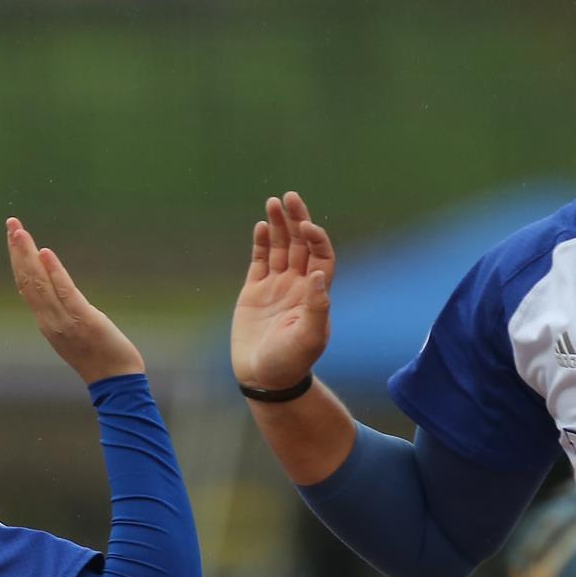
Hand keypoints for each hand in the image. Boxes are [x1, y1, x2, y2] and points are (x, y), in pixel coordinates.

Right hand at [6, 218, 144, 384]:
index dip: (17, 259)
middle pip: (27, 280)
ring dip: (28, 255)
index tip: (13, 235)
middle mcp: (49, 321)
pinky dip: (54, 272)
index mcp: (46, 322)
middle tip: (11, 223)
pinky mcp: (84, 320)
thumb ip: (60, 310)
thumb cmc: (98, 356)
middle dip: (18, 250)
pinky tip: (46, 254)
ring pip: (40, 284)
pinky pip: (65, 293)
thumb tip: (53, 287)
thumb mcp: (71, 332)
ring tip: (20, 232)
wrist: (115, 380)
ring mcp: (64, 321)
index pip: (25, 285)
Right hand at [231, 191, 335, 390]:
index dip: (316, 239)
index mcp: (315, 294)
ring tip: (273, 203)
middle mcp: (298, 285)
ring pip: (280, 248)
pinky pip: (260, 261)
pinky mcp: (254, 292)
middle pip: (301, 244)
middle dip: (297, 220)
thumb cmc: (291, 362)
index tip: (306, 227)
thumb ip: (316, 306)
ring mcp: (276, 287)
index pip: (320, 256)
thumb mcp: (308, 338)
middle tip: (290, 197)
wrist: (264, 379)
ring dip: (279, 225)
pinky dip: (262, 243)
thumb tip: (318, 274)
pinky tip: (262, 226)